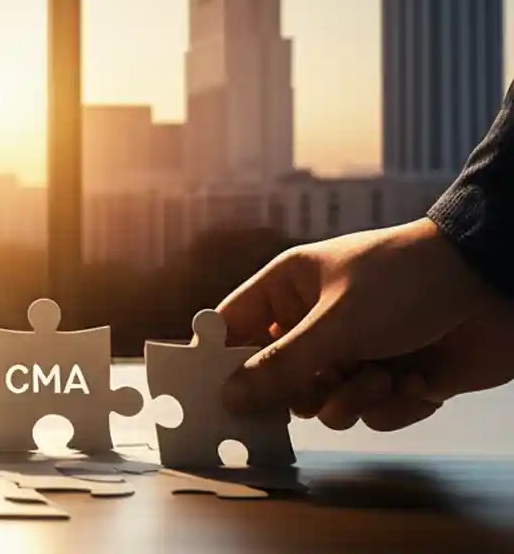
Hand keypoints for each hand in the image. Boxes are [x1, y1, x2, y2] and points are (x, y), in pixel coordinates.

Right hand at [219, 217, 513, 430]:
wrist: (496, 285)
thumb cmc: (406, 283)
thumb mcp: (336, 323)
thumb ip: (280, 365)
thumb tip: (229, 396)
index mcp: (291, 287)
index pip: (234, 326)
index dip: (221, 360)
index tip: (212, 395)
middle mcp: (317, 320)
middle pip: (279, 379)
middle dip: (306, 390)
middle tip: (324, 384)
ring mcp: (356, 350)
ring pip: (326, 404)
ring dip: (355, 399)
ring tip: (383, 375)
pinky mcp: (394, 377)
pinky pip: (371, 414)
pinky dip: (394, 404)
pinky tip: (418, 377)